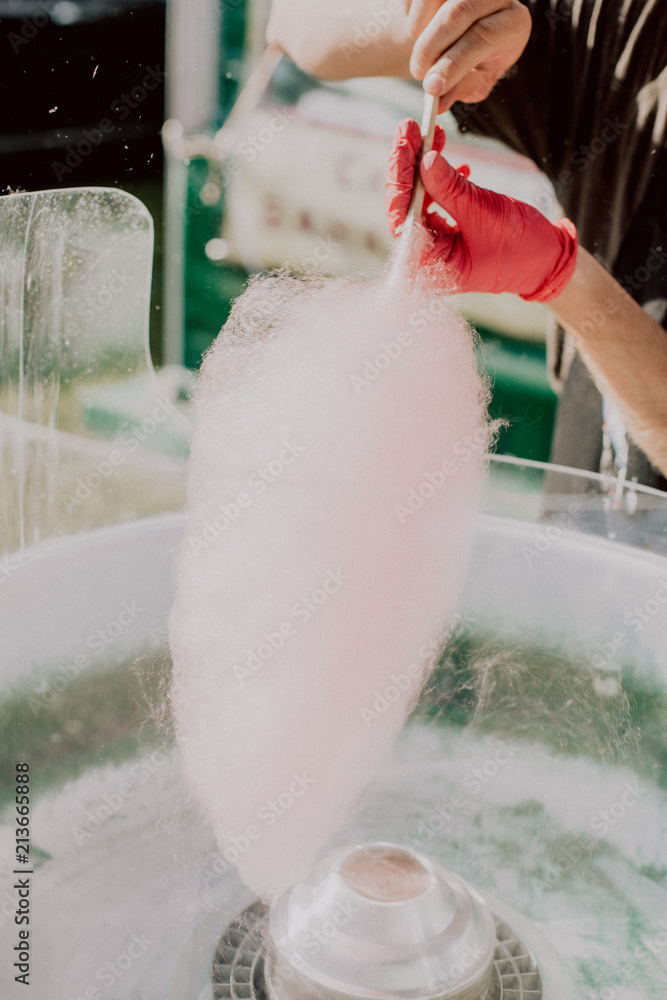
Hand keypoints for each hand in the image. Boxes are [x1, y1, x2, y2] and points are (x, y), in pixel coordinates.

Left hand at [385, 119, 577, 301]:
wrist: (547, 260)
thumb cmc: (519, 247)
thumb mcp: (483, 212)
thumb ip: (450, 188)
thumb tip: (425, 160)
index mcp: (428, 263)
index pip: (400, 217)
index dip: (399, 178)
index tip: (403, 143)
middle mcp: (426, 257)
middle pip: (405, 205)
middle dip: (407, 166)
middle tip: (408, 128)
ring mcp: (437, 245)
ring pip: (419, 199)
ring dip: (424, 167)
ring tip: (431, 134)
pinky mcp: (448, 234)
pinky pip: (435, 203)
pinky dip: (441, 180)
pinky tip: (455, 163)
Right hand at [405, 0, 530, 108]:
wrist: (465, 33)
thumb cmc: (474, 60)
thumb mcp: (473, 80)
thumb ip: (458, 91)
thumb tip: (437, 106)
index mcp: (514, 23)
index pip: (483, 37)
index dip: (453, 63)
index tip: (431, 86)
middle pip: (458, 12)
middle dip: (430, 46)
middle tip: (418, 74)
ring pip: (435, 0)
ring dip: (419, 31)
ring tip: (422, 51)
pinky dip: (412, 17)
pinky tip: (421, 30)